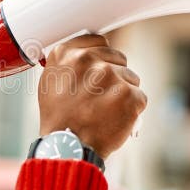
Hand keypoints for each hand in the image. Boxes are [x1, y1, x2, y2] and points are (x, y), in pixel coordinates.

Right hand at [37, 34, 146, 157]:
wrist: (68, 147)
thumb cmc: (59, 118)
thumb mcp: (50, 82)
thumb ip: (69, 62)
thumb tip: (89, 52)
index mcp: (66, 54)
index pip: (99, 41)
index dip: (101, 59)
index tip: (96, 73)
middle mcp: (87, 60)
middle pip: (118, 58)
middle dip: (114, 76)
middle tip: (99, 98)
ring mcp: (109, 76)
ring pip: (131, 77)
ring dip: (123, 93)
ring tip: (105, 111)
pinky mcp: (128, 94)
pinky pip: (139, 96)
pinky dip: (132, 110)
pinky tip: (115, 119)